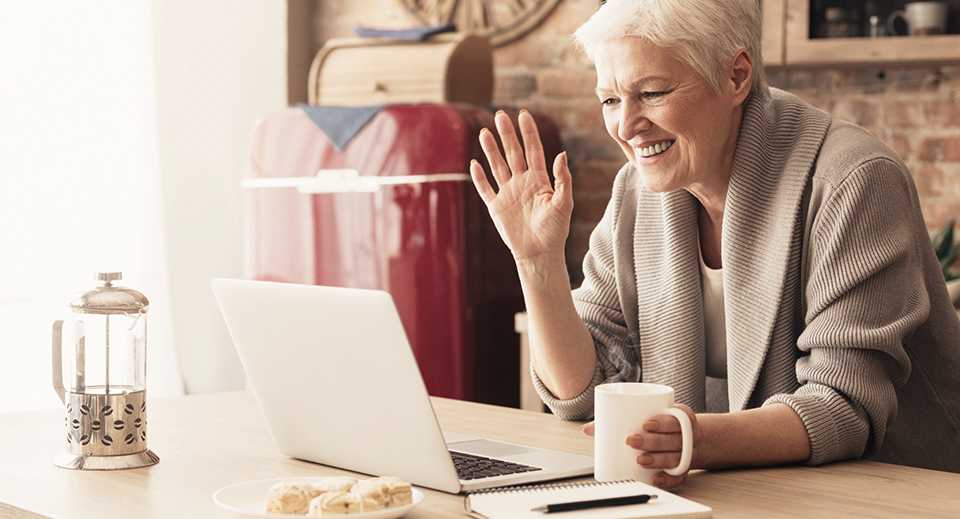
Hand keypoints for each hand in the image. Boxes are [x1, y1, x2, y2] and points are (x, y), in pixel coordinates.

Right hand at [469, 110, 572, 262]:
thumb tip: (561, 154)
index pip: (533, 150)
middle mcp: (522, 183)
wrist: (540, 253)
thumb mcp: (564, 204)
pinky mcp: (496, 207)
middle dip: (507, 134)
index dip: (528, 132)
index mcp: (539, 180)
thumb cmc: (556, 230)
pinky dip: (479, 177)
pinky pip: (485, 189)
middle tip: (500, 115)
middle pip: (513, 153)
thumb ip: (563, 179)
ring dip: (491, 150)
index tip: (523, 115)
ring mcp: (508, 194)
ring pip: (497, 166)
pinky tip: (474, 164)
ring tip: (484, 132)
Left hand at [581, 404, 701, 489]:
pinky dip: (668, 479)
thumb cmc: (662, 425)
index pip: (675, 419)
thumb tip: (589, 429)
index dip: (663, 422)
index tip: (646, 424)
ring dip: (659, 460)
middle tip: (631, 441)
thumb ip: (619, 418)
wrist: (689, 437)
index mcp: (680, 417)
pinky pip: (679, 477)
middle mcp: (688, 436)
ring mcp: (688, 453)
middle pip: (674, 440)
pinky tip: (655, 478)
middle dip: (653, 441)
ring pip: (676, 458)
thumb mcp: (649, 415)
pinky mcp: (684, 469)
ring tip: (640, 460)